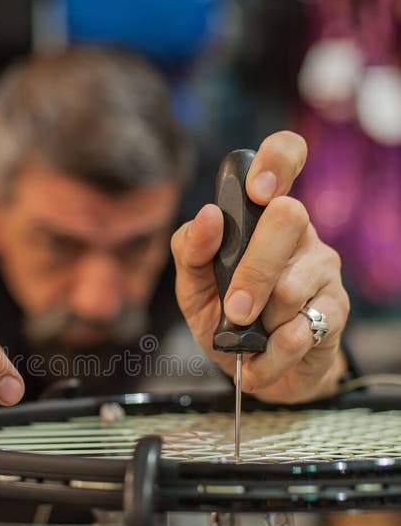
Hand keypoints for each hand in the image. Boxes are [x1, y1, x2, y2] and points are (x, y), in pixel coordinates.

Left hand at [171, 132, 349, 403]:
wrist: (256, 370)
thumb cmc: (226, 320)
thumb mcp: (193, 287)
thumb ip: (190, 251)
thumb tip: (208, 217)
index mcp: (261, 215)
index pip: (285, 156)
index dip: (276, 160)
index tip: (256, 191)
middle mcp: (298, 231)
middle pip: (289, 217)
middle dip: (253, 271)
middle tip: (235, 309)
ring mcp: (322, 267)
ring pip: (291, 283)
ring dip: (260, 321)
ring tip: (251, 335)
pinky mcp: (335, 308)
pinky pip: (301, 328)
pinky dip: (273, 351)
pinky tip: (266, 354)